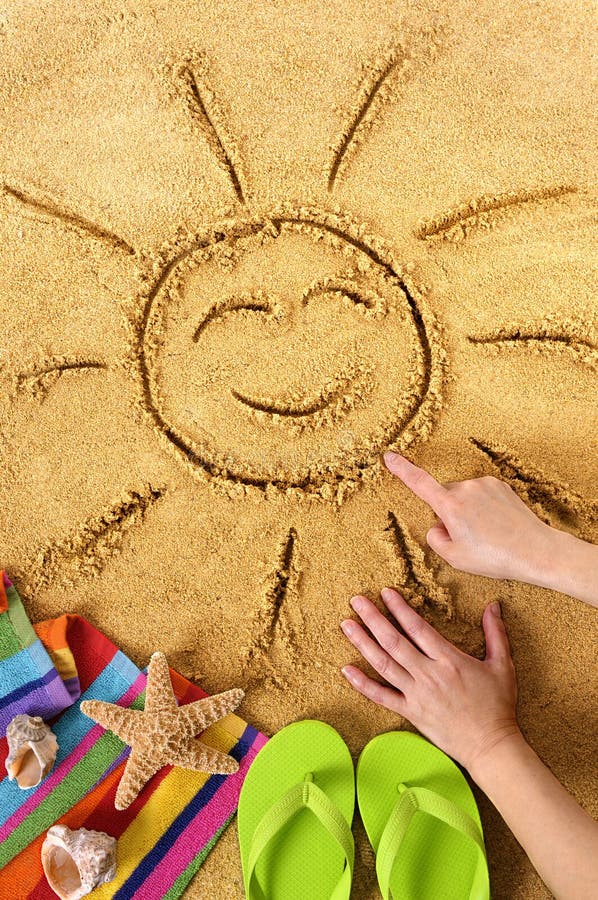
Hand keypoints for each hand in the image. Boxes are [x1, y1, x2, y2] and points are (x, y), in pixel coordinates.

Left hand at [341, 589, 519, 771]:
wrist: (491, 746)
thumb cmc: (498, 705)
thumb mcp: (503, 665)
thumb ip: (495, 633)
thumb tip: (493, 605)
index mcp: (449, 660)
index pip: (417, 628)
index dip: (400, 609)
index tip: (385, 592)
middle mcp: (428, 675)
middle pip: (394, 641)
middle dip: (373, 618)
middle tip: (356, 601)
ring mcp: (416, 695)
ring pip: (383, 664)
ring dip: (362, 643)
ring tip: (346, 624)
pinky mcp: (410, 713)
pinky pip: (381, 697)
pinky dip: (363, 684)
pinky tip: (347, 670)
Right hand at [383, 451, 554, 582]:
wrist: (536, 551)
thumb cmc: (494, 557)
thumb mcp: (454, 557)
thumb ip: (436, 539)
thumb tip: (438, 526)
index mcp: (450, 505)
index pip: (418, 482)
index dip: (401, 469)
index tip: (388, 456)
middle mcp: (466, 488)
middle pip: (444, 497)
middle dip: (448, 513)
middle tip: (467, 539)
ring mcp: (485, 484)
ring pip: (464, 496)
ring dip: (467, 511)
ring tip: (487, 535)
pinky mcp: (500, 485)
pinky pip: (481, 494)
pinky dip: (483, 508)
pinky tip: (497, 525)